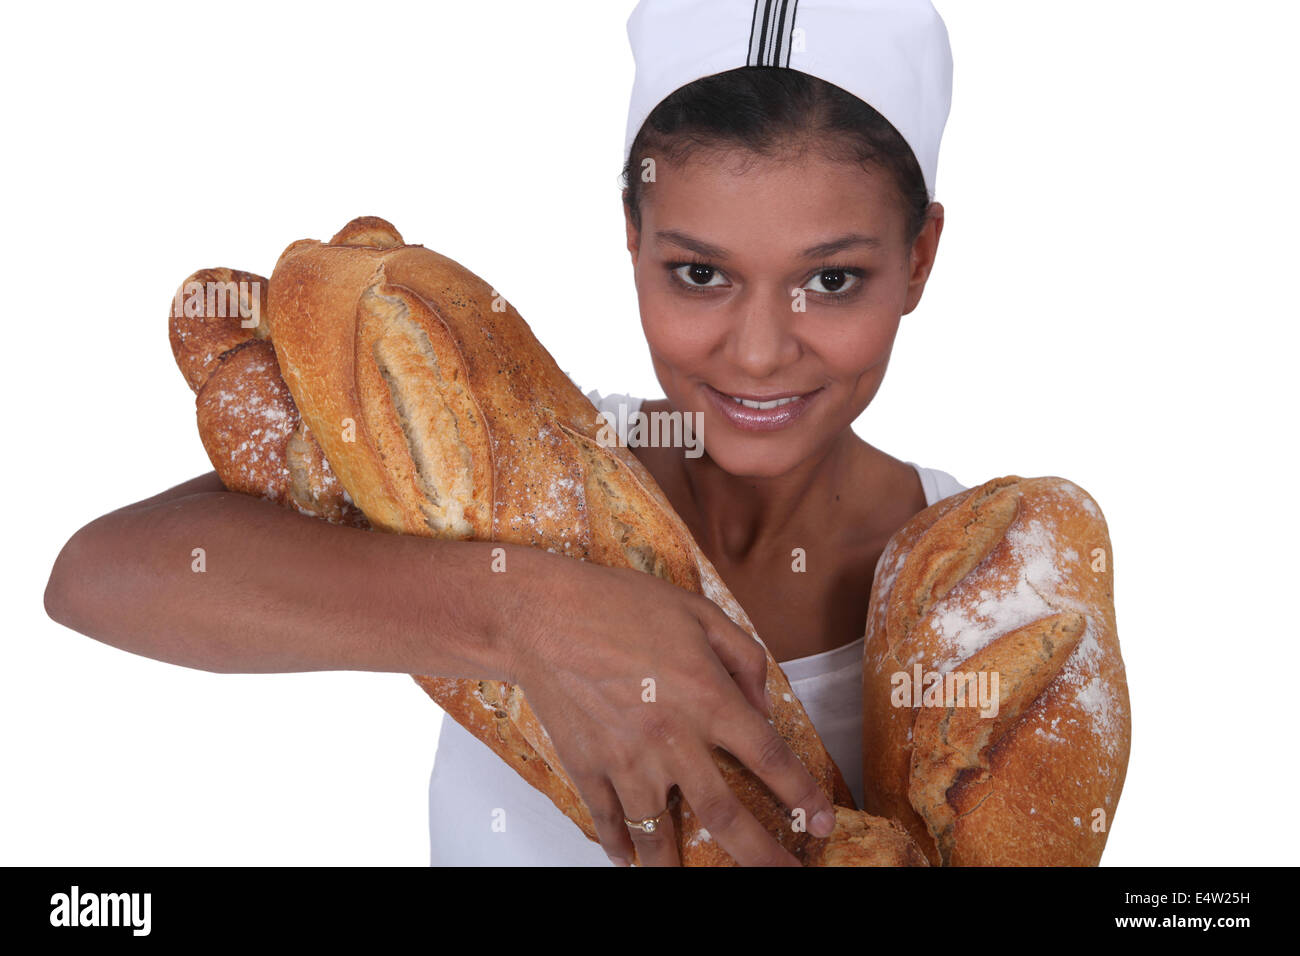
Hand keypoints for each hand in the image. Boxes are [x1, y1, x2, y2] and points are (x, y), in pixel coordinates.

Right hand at [507, 557, 836, 865]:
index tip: (822, 821)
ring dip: (678, 867)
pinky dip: (620, 849)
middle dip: (761, 855)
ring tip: (690, 881)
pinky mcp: (587, 768)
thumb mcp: (699, 613)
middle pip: (725, 816)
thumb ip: (744, 659)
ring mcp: (626, 760)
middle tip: (785, 875)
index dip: (802, 795)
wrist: (542, 615)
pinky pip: (609, 824)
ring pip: (661, 835)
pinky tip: (629, 862)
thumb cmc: (619, 604)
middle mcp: (671, 739)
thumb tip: (763, 708)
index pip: (769, 758)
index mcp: (706, 697)